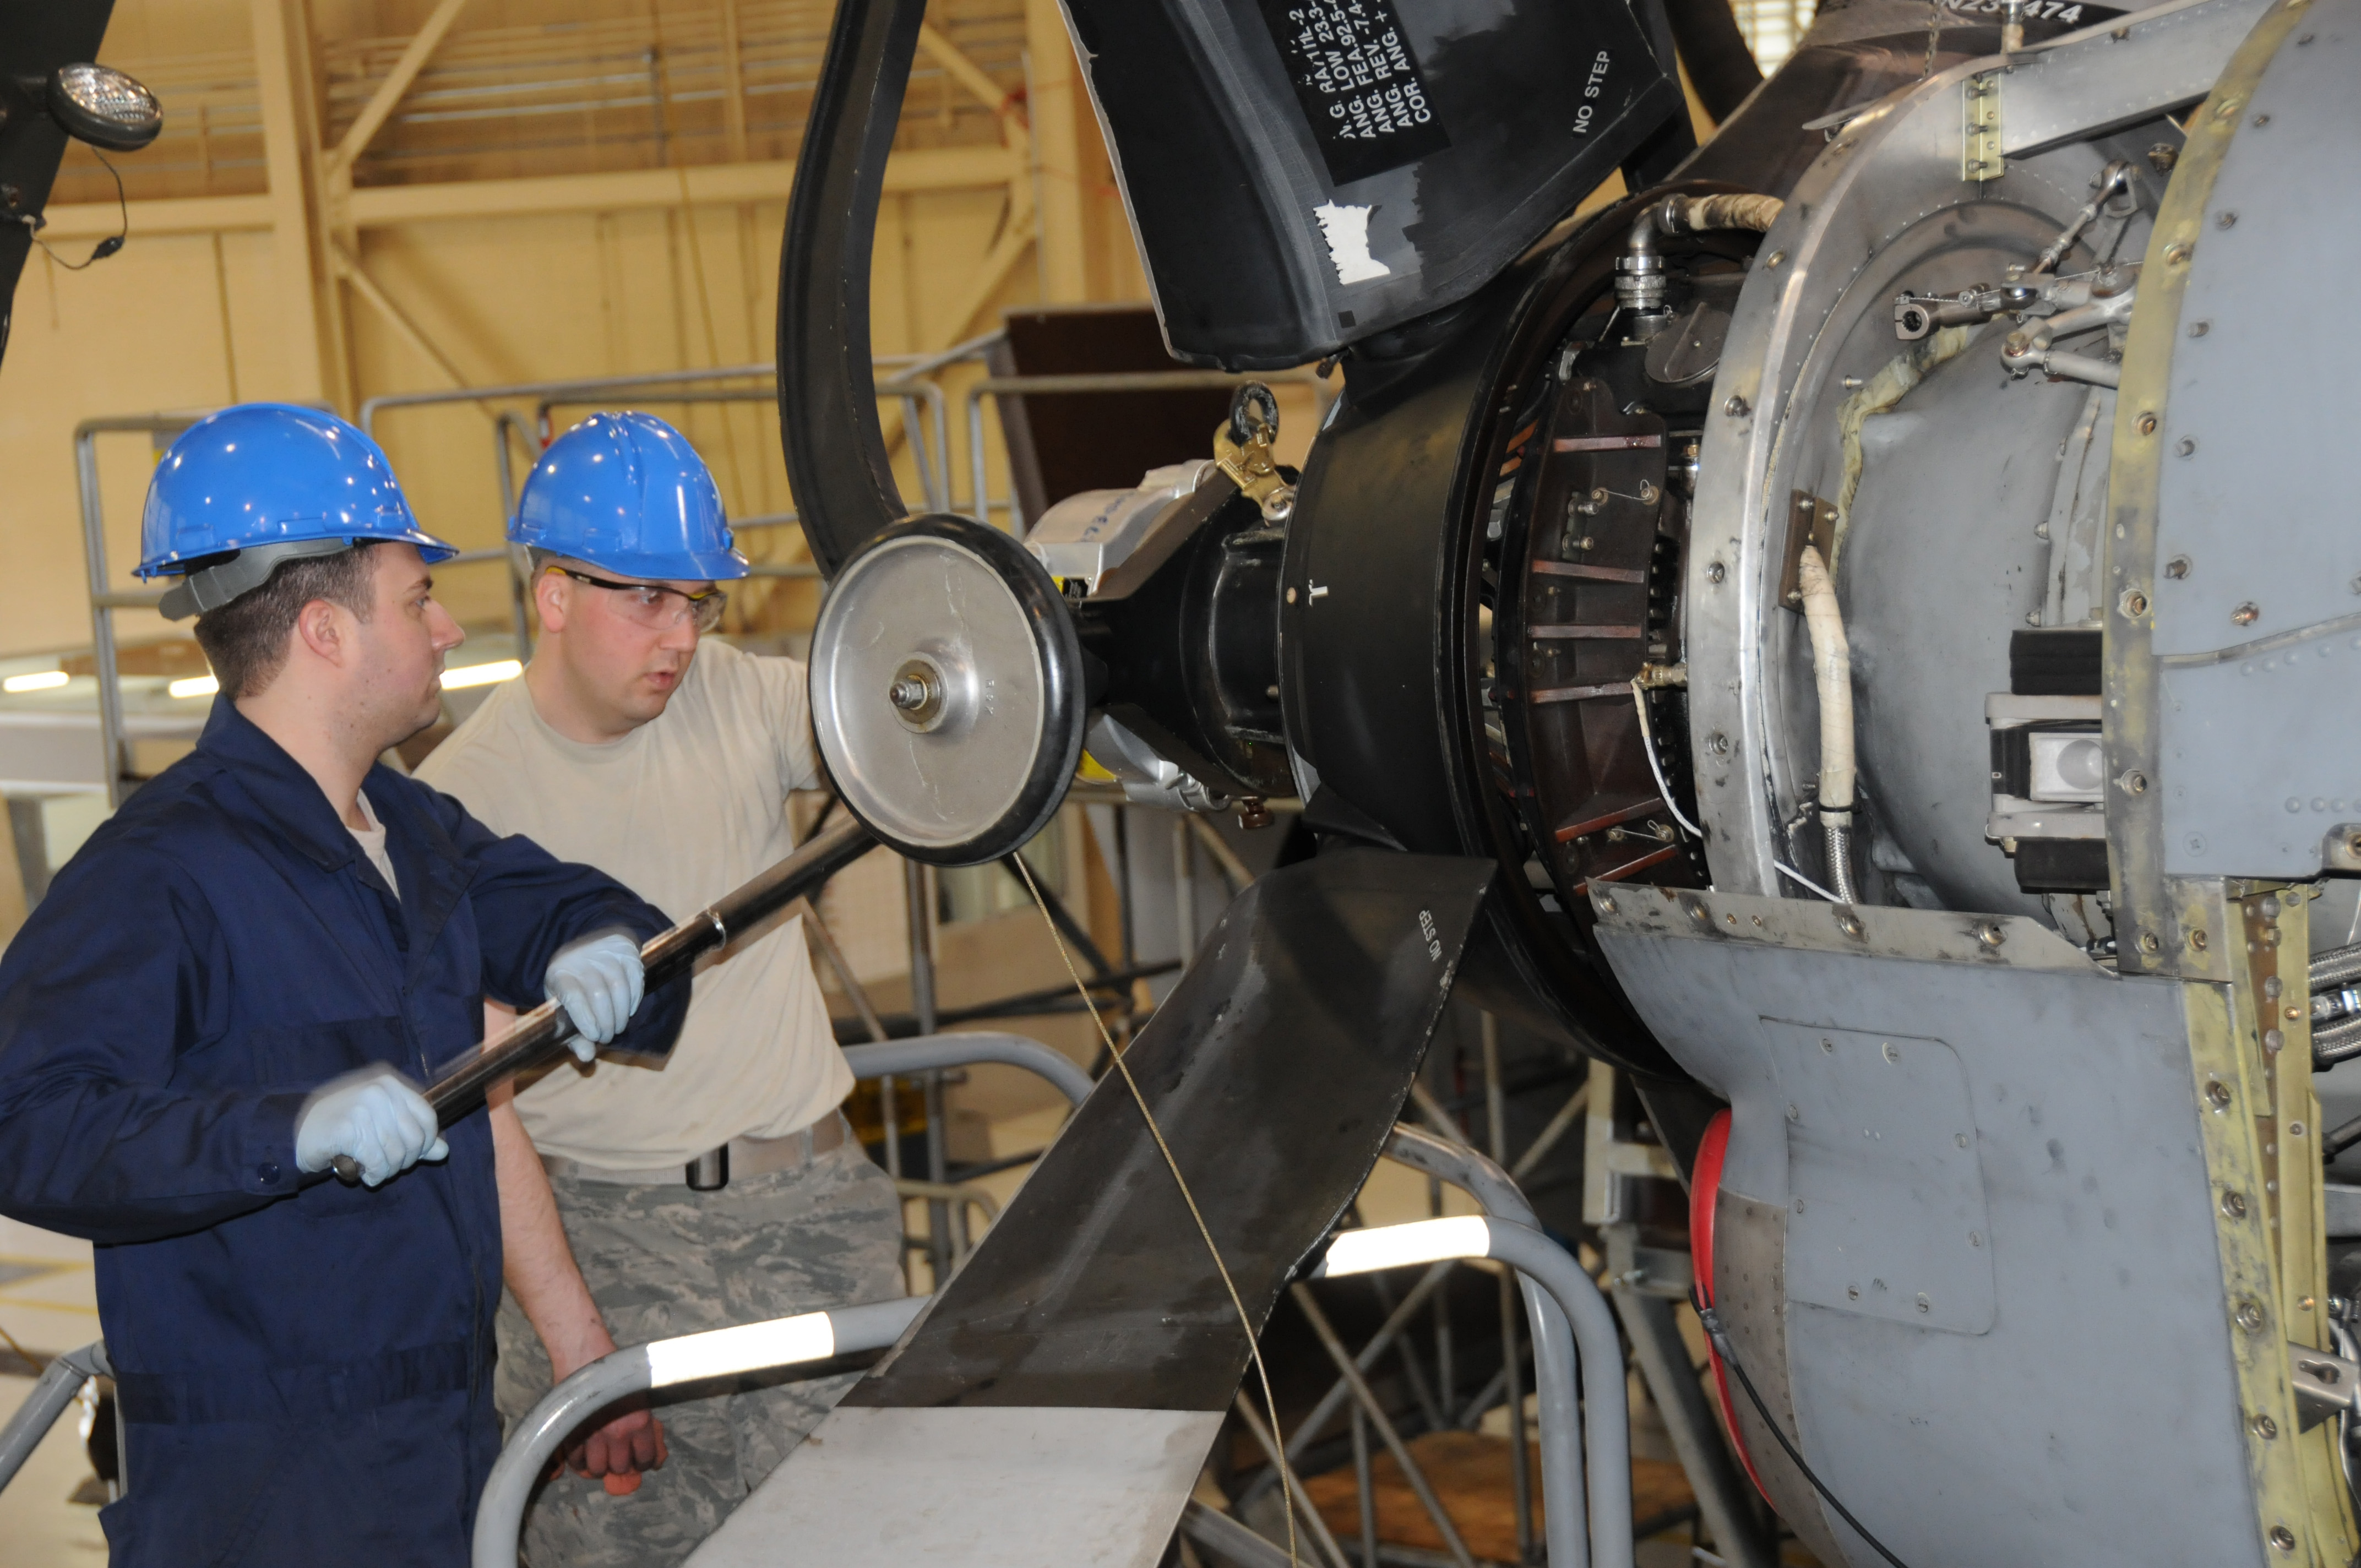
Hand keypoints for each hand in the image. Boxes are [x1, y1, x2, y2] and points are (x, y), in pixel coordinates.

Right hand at [293, 1064, 446, 1186]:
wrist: (296, 1131)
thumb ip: (411, 1134)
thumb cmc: (341, 1126)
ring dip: (389, 1169)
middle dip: (406, 1159)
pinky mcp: (349, 1127)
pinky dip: (376, 1174)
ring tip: (377, 1170)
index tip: (413, 1154)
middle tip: (389, 1166)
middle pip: (414, 1136)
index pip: (427, 1114)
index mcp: (389, 1082)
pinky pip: (377, 1160)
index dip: (426, 1140)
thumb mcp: (380, 1123)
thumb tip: (443, 1151)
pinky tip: (367, 1175)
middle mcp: (379, 1090)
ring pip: (396, 1151)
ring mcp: (363, 1107)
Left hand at [543, 930, 644, 1056]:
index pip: (573, 996)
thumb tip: (587, 1057)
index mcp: (560, 972)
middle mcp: (581, 958)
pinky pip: (635, 980)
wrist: (587, 949)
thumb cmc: (572, 986)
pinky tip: (628, 1011)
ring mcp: (606, 952)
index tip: (593, 1036)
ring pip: (619, 988)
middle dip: (606, 1023)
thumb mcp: (564, 1008)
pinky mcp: (627, 951)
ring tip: (617, 1028)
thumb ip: (573, 1035)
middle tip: (606, 1037)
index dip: (585, 1019)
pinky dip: (633, 1001)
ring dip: (621, 1015)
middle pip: (599, 994)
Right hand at [547, 1330, 666, 1483]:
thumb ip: (642, 1422)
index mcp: (639, 1421)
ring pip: (597, 1469)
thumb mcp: (638, 1395)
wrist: (585, 1354)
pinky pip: (575, 1461)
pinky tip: (581, 1452)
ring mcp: (594, 1435)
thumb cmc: (615, 1371)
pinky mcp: (571, 1433)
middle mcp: (618, 1432)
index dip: (642, 1462)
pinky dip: (578, 1460)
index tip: (637, 1460)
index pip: (646, 1458)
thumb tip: (648, 1447)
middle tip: (615, 1456)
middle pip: (620, 1467)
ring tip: (597, 1457)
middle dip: (618, 1463)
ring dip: (598, 1465)